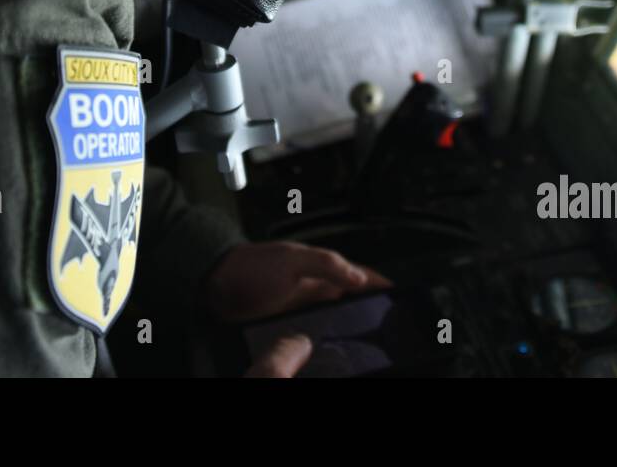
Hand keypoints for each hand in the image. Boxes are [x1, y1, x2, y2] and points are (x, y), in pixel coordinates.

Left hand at [202, 241, 391, 377]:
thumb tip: (359, 276)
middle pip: (354, 305)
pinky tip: (333, 356)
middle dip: (372, 315)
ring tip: (366, 349)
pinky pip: (316, 340)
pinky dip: (327, 346)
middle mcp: (318, 291)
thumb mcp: (291, 260)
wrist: (214, 285)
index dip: (382, 287)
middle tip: (389, 332)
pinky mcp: (290, 330)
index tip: (402, 298)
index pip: (362, 278)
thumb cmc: (251, 266)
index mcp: (323, 270)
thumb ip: (326, 264)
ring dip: (350, 333)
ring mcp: (304, 312)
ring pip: (337, 325)